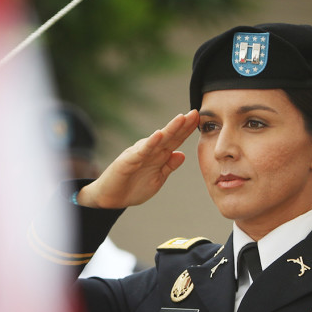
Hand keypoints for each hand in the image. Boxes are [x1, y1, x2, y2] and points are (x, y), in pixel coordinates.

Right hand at [78, 110, 198, 208]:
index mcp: (159, 155)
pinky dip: (150, 142)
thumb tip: (182, 154)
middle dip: (182, 125)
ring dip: (169, 129)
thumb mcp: (157, 179)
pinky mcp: (129, 160)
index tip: (199, 119)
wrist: (111, 199)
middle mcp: (150, 151)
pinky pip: (142, 150)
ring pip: (158, 140)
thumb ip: (169, 167)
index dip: (187, 130)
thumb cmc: (133, 188)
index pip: (175, 140)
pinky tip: (158, 134)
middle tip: (195, 112)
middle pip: (169, 136)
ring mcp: (139, 153)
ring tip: (181, 118)